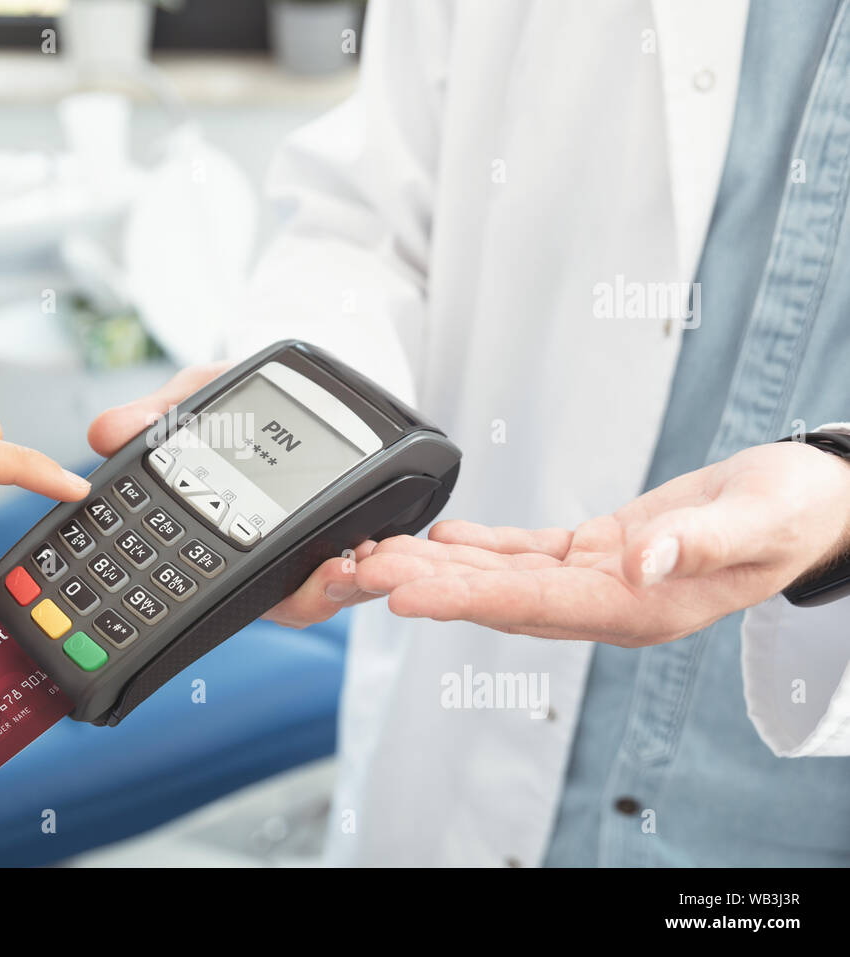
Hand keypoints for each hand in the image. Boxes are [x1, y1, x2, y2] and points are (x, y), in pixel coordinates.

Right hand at [88, 361, 377, 628]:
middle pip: (287, 599)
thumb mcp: (189, 399)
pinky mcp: (346, 528)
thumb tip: (105, 434)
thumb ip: (151, 417)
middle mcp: (264, 554)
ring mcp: (308, 547)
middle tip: (336, 572)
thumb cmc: (231, 401)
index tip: (258, 582)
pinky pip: (359, 557)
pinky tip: (377, 535)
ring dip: (349, 580)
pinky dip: (370, 554)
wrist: (282, 384)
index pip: (221, 582)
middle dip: (313, 594)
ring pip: (328, 586)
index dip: (222, 593)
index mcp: (220, 533)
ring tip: (361, 555)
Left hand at [354, 441, 849, 644]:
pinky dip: (482, 548)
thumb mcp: (758, 521)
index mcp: (641, 608)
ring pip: (503, 579)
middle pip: (500, 599)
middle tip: (364, 570)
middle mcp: (608, 604)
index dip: (465, 600)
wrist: (806, 507)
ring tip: (382, 555)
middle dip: (429, 586)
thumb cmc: (790, 515)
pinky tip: (443, 538)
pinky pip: (527, 555)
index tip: (406, 597)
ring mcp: (599, 582)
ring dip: (442, 568)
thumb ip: (700, 543)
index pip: (534, 607)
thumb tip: (641, 562)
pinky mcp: (596, 554)